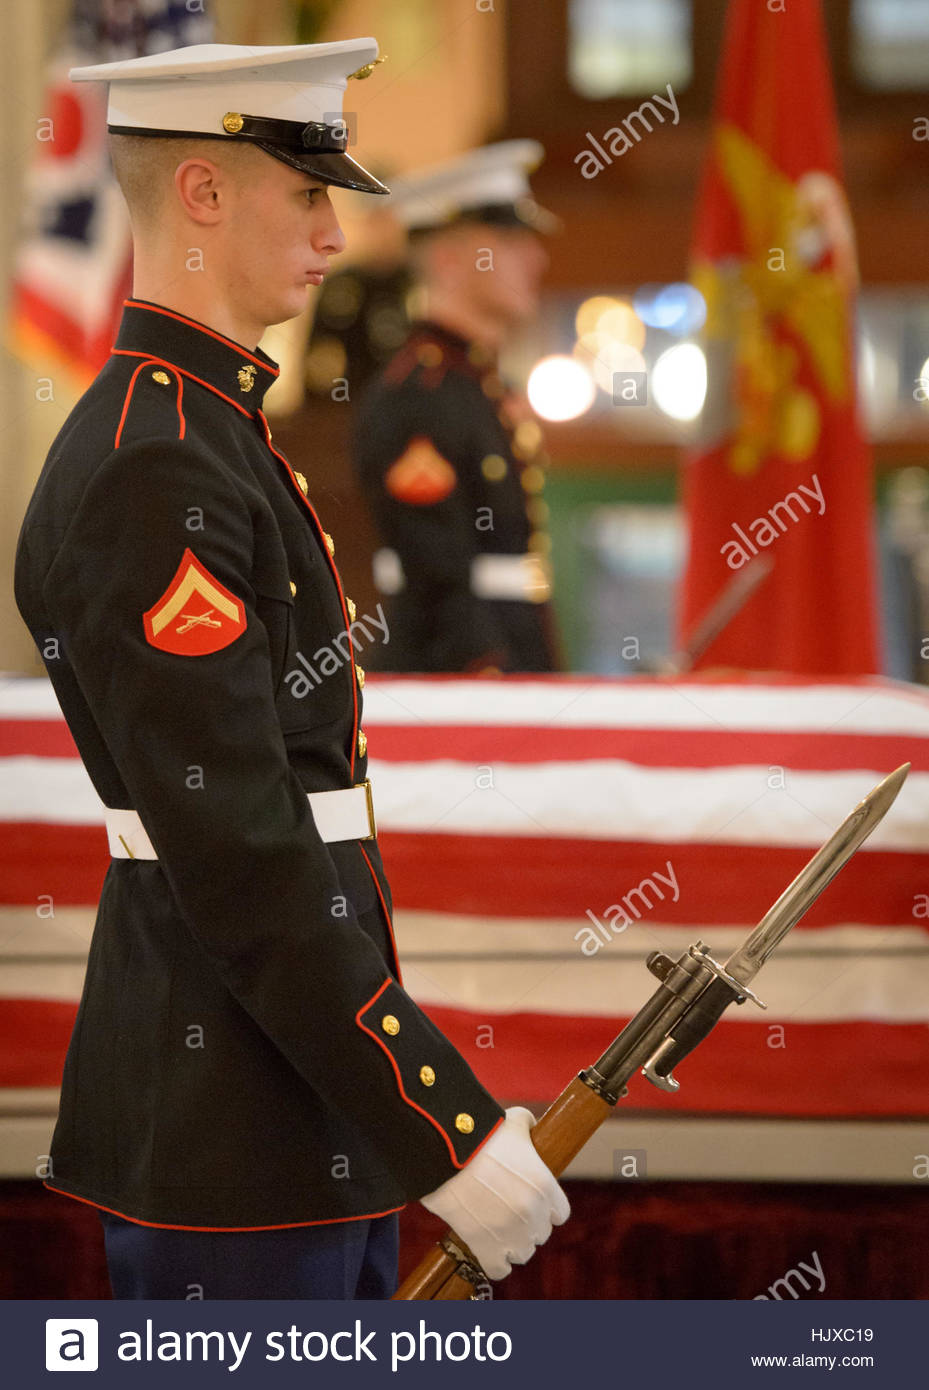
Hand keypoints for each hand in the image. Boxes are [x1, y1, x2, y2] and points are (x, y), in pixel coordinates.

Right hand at [419, 1106, 569, 1279]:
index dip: (547, 1207)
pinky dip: (496, 1263)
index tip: (533, 1201)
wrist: (445, 1152)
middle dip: (528, 1223)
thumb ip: (529, 1127)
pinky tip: (490, 1251)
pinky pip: (499, 1270)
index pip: (560, 1213)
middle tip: (509, 1210)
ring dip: (513, 1243)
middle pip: (541, 1233)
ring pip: (523, 1252)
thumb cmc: (480, 1133)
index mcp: (546, 1186)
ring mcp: (511, 1234)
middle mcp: (533, 1214)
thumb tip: (532, 1127)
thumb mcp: (514, 1122)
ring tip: (498, 1230)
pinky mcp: (486, 1248)